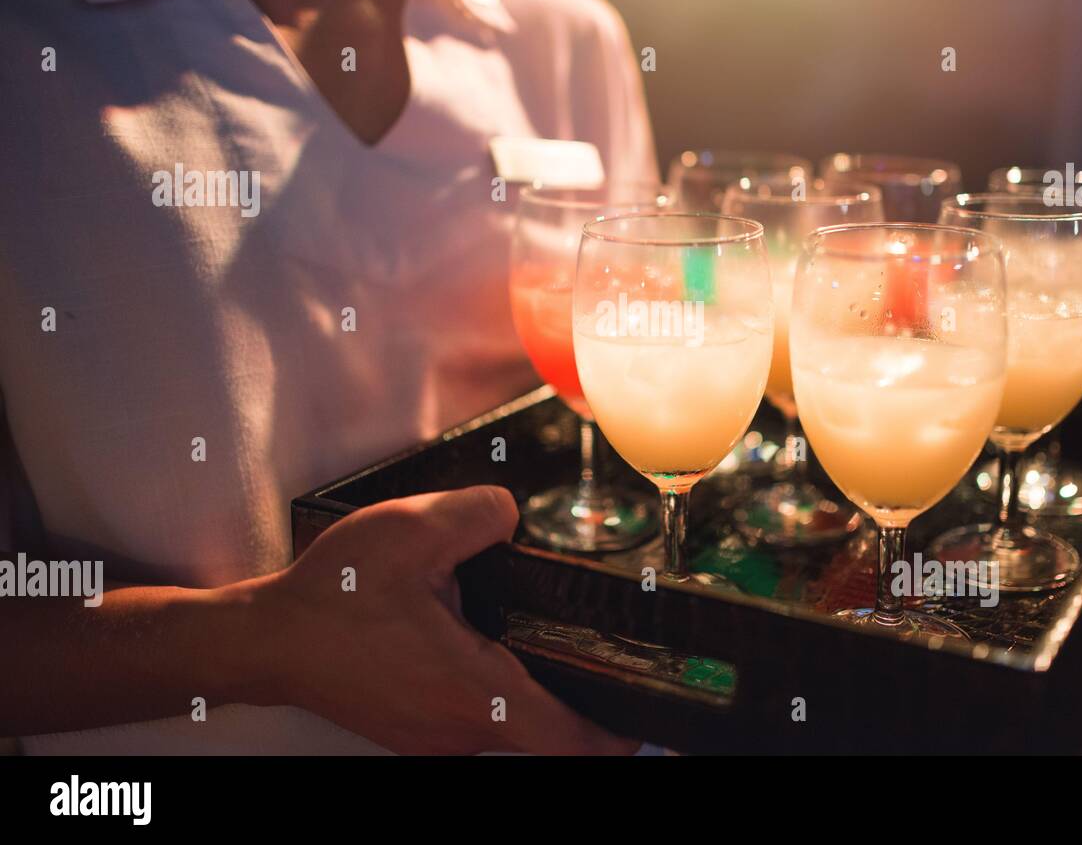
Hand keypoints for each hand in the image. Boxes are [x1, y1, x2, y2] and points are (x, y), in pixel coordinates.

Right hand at [253, 486, 635, 753]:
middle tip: (586, 643)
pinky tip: (468, 637)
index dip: (615, 733)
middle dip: (571, 689)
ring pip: (505, 722)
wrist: (266, 639)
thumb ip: (481, 514)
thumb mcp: (413, 530)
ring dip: (522, 682)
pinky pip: (470, 717)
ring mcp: (431, 737)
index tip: (643, 716)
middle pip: (543, 729)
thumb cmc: (331, 597)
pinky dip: (486, 685)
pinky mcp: (412, 729)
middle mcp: (457, 730)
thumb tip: (511, 518)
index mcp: (473, 692)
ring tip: (516, 627)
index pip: (568, 740)